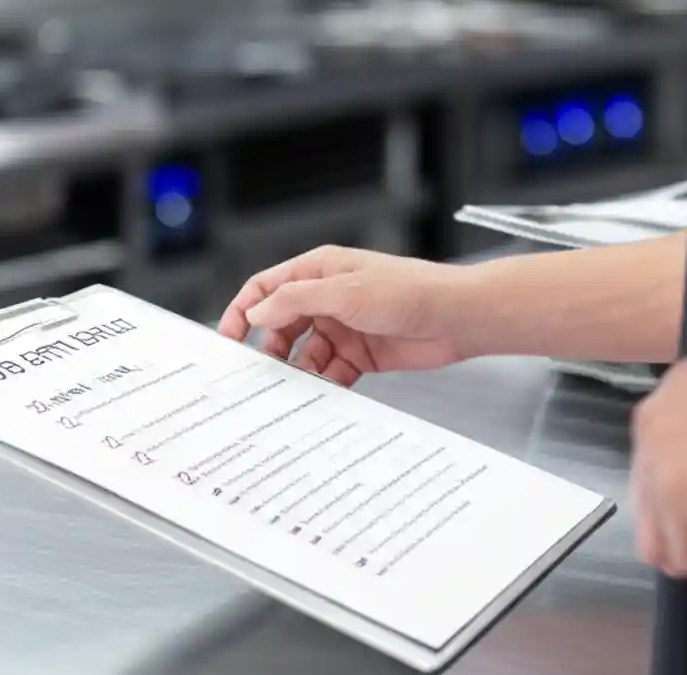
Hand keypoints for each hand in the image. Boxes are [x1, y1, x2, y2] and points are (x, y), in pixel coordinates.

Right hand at [217, 245, 471, 385]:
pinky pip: (330, 371)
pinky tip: (322, 390)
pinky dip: (323, 382)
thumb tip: (256, 310)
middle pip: (281, 324)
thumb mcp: (345, 292)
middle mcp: (327, 297)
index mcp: (319, 271)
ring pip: (303, 352)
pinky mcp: (360, 353)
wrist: (458, 318)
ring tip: (295, 384)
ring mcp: (343, 327)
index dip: (243, 310)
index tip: (228, 338)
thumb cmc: (411, 290)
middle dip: (269, 347)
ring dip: (297, 369)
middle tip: (261, 371)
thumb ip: (296, 300)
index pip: (266, 288)